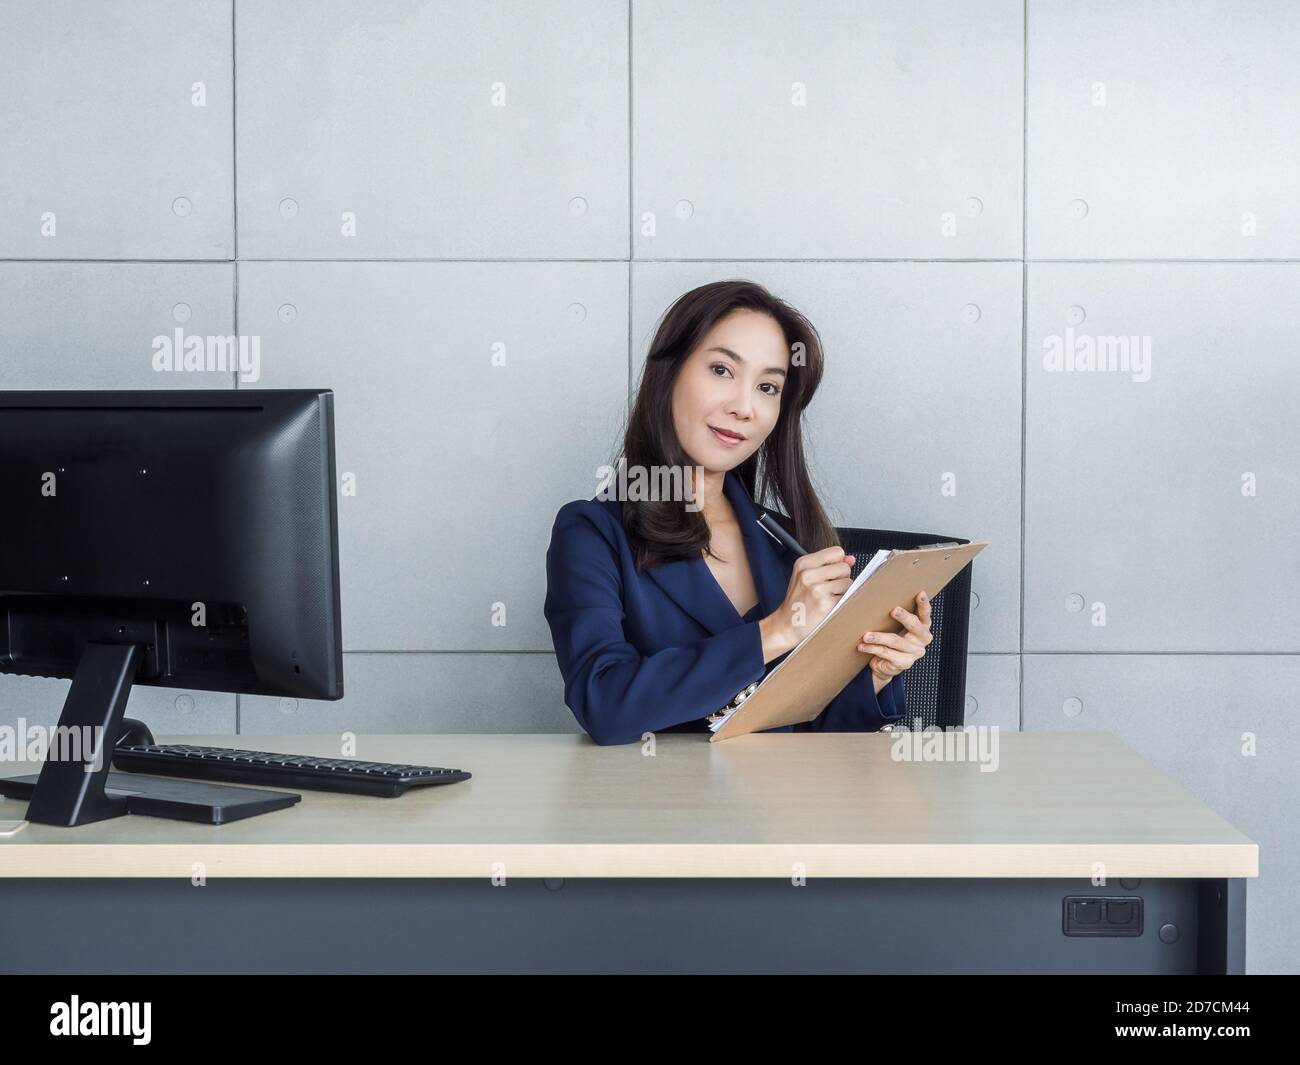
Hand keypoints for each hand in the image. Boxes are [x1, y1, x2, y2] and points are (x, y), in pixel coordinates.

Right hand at [758, 547, 854, 662]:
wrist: (786, 625)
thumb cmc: (798, 601)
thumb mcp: (806, 577)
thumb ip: (829, 565)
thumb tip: (851, 559)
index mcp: (803, 563)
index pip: (837, 552)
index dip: (837, 563)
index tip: (830, 573)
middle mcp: (808, 574)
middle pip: (844, 568)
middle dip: (841, 578)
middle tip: (826, 589)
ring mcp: (816, 589)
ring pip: (848, 583)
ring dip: (842, 592)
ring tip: (826, 598)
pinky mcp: (825, 603)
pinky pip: (847, 596)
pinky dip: (841, 602)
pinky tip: (828, 606)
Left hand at [858, 591, 932, 678]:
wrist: (885, 664)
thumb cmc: (891, 639)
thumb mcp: (895, 627)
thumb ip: (896, 616)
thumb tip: (880, 598)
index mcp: (923, 627)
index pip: (925, 614)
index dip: (924, 604)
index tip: (920, 593)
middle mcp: (921, 639)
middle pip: (914, 626)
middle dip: (904, 617)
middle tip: (894, 610)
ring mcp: (914, 652)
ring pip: (895, 641)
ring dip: (879, 637)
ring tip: (866, 635)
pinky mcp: (904, 663)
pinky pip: (886, 653)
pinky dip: (872, 648)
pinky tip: (862, 646)